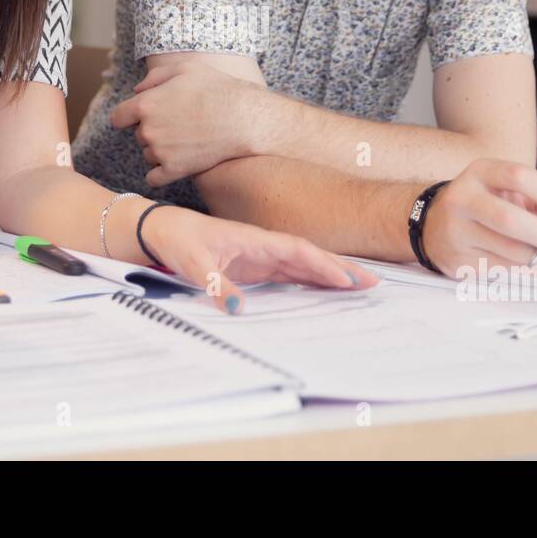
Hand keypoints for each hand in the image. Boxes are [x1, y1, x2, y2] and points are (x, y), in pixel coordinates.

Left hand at [110, 62, 265, 185]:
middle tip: (179, 124)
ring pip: (148, 155)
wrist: (243, 120)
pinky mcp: (174, 170)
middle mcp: (148, 130)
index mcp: (146, 105)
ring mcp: (160, 153)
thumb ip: (156, 77)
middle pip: (138, 135)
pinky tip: (176, 163)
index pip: (118, 117)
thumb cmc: (217, 90)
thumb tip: (137, 90)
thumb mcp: (186, 70)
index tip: (141, 117)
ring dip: (160, 150)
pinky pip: (154, 178)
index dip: (129, 116)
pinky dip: (161, 173)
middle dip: (153, 130)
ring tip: (186, 140)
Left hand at [141, 207, 380, 313]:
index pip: (297, 251)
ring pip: (304, 265)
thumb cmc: (179, 240)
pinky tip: (327, 290)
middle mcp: (264, 246)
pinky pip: (291, 273)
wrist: (164, 229)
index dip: (322, 264)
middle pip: (310, 256)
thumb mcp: (193, 264)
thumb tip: (239, 308)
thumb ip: (216, 285)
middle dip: (341, 268)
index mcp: (255, 239)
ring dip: (331, 275)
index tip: (346, 278)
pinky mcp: (257, 266)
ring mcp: (262, 256)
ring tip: (361, 287)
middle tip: (373, 282)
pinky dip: (312, 279)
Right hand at [421, 159, 536, 280]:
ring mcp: (458, 232)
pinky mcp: (459, 260)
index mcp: (480, 173)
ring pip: (510, 252)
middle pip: (510, 219)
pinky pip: (505, 270)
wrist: (434, 225)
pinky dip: (534, 273)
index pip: (518, 177)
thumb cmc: (481, 205)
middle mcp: (464, 200)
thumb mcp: (505, 191)